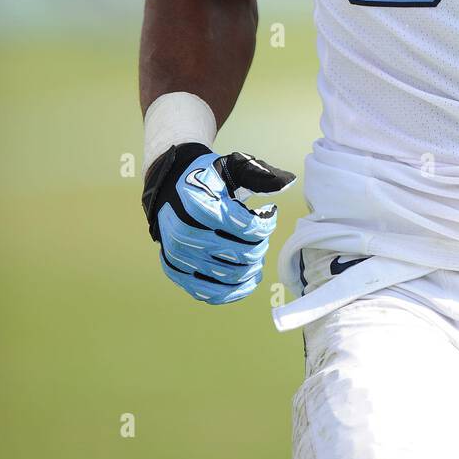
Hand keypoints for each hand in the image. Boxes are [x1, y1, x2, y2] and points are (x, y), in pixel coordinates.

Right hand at [142, 142, 294, 303]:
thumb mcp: (233, 166)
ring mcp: (179, 256)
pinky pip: (212, 293)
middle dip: (261, 246)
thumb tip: (289, 182)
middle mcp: (185, 233)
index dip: (267, 223)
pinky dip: (236, 290)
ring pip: (231, 276)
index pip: (248, 228)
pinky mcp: (176, 272)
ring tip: (255, 253)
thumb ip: (260, 175)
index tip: (270, 213)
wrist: (170, 187)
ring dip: (252, 267)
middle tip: (261, 236)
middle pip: (242, 255)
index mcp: (199, 205)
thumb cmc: (208, 177)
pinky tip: (248, 278)